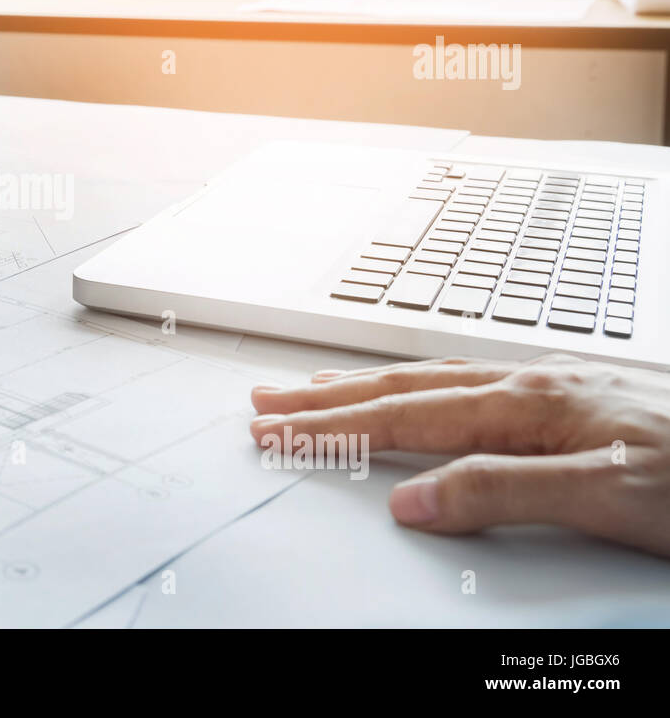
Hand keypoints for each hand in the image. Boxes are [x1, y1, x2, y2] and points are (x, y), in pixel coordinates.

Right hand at [249, 354, 669, 556]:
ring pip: (436, 378)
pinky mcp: (574, 394)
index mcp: (530, 406)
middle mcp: (532, 384)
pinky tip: (422, 387)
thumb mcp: (610, 499)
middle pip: (406, 388)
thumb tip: (415, 500)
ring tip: (318, 384)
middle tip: (267, 402)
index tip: (278, 430)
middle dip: (328, 397)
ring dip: (367, 384)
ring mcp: (553, 384)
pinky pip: (471, 381)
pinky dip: (422, 385)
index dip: (335, 426)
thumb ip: (506, 492)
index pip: (406, 418)